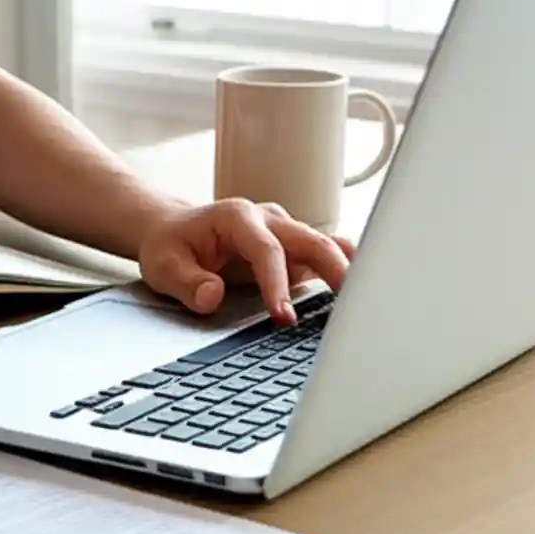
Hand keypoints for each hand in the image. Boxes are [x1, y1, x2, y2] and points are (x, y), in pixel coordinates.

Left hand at [137, 199, 356, 324]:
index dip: (277, 283)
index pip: (267, 249)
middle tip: (352, 304)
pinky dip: (343, 270)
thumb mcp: (164, 266)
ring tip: (370, 298)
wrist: (173, 231)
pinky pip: (323, 256)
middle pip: (310, 240)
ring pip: (325, 246)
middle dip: (334, 269)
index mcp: (237, 218)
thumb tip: (212, 296)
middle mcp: (268, 219)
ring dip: (347, 269)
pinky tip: (364, 290)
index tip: (283, 315)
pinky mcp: (293, 249)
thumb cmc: (170, 247)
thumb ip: (187, 282)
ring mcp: (285, 232)